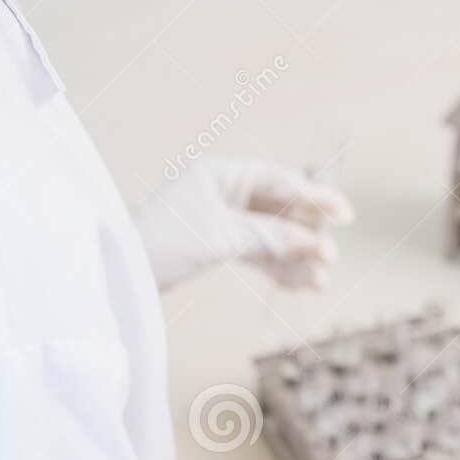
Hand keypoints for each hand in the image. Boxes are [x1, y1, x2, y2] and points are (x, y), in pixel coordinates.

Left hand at [135, 157, 352, 290]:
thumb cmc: (158, 245)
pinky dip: (276, 268)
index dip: (313, 198)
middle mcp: (222, 191)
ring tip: (319, 282)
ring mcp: (219, 218)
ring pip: (270, 235)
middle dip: (306, 235)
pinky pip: (255, 252)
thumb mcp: (218, 238)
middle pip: (278, 209)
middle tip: (330, 256)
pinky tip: (300, 285)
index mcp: (218, 174)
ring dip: (295, 258)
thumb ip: (267, 237)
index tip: (344, 214)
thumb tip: (311, 242)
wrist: (116, 276)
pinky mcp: (215, 244)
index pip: (277, 180)